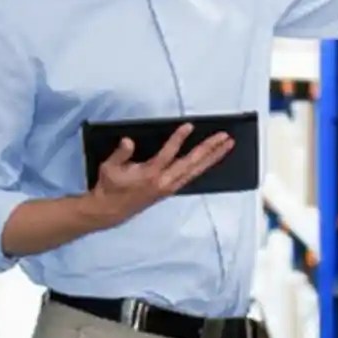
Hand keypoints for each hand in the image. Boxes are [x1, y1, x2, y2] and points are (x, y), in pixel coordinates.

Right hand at [82, 123, 233, 229]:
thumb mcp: (109, 168)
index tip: (189, 126)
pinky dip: (205, 166)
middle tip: (224, 136)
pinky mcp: (172, 189)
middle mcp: (165, 182)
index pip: (168, 154)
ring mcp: (171, 187)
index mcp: (150, 175)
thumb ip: (120, 154)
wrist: (110, 211)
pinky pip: (193, 176)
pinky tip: (214, 158)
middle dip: (209, 148)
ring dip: (213, 157)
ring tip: (228, 144)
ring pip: (196, 170)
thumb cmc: (110, 186)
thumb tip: (128, 141)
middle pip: (191, 163)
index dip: (178, 139)